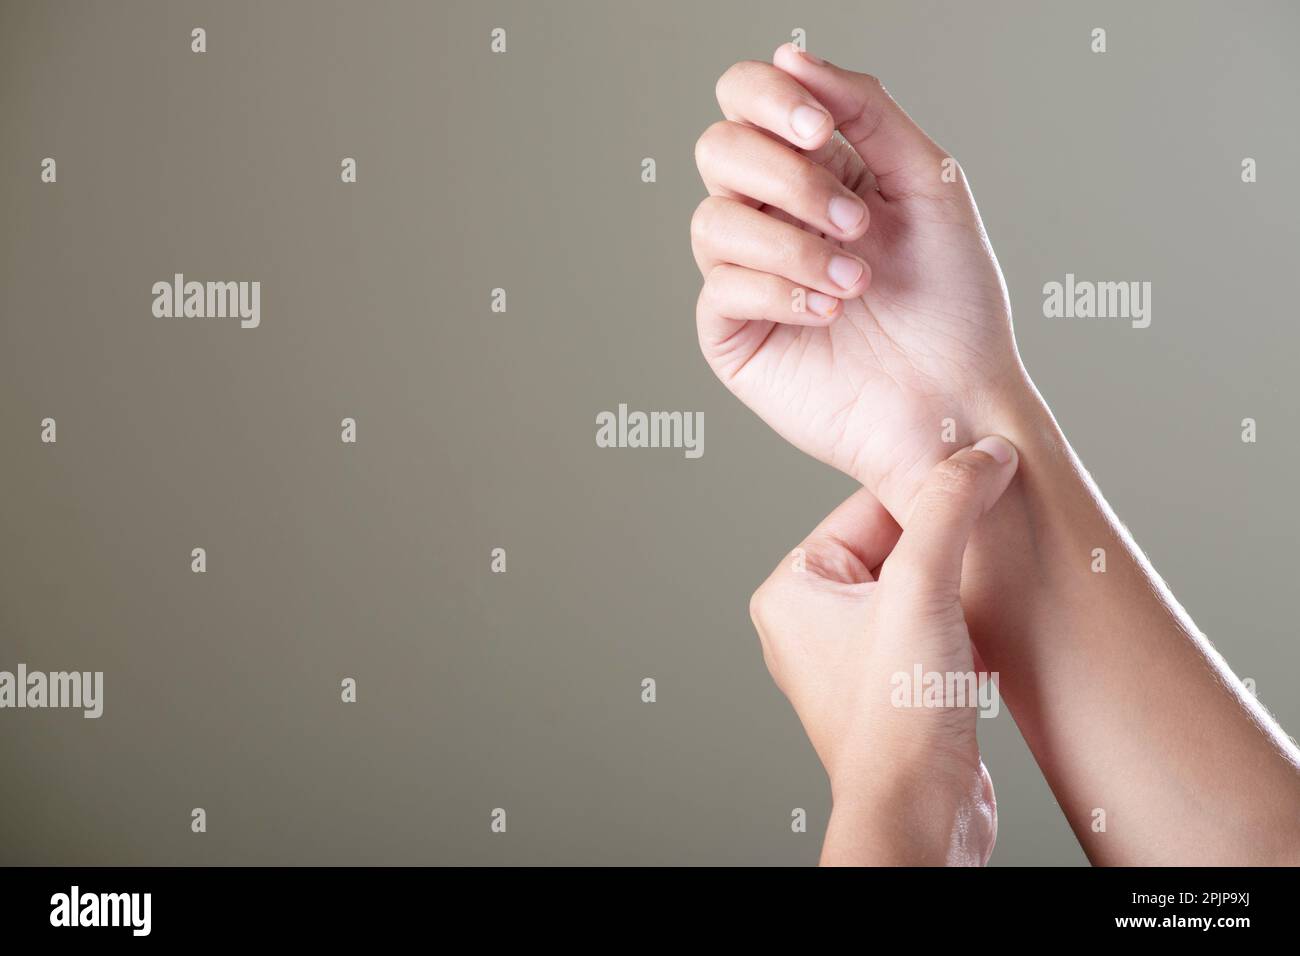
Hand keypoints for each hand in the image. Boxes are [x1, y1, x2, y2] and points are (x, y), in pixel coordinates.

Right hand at [692, 44, 1027, 516]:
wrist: (959, 400)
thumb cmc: (955, 302)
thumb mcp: (928, 182)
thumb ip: (866, 110)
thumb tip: (791, 57)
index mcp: (815, 168)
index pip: (747, 100)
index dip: (768, 99)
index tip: (822, 130)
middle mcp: (773, 215)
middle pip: (717, 150)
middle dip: (790, 179)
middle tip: (857, 222)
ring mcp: (747, 274)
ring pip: (713, 220)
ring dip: (793, 245)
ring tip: (856, 283)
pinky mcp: (734, 334)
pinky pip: (721, 288)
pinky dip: (779, 291)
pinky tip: (829, 313)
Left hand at [748, 437, 1018, 864]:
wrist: (919, 813)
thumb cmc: (895, 716)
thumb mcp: (922, 588)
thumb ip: (948, 508)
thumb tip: (982, 452)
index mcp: (792, 589)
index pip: (866, 509)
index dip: (927, 500)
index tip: (978, 484)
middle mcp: (810, 622)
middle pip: (896, 548)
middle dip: (947, 552)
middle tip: (987, 549)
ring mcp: (848, 658)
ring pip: (918, 591)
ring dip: (959, 593)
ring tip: (983, 605)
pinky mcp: (889, 688)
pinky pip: (930, 632)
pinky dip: (963, 630)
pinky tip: (986, 642)